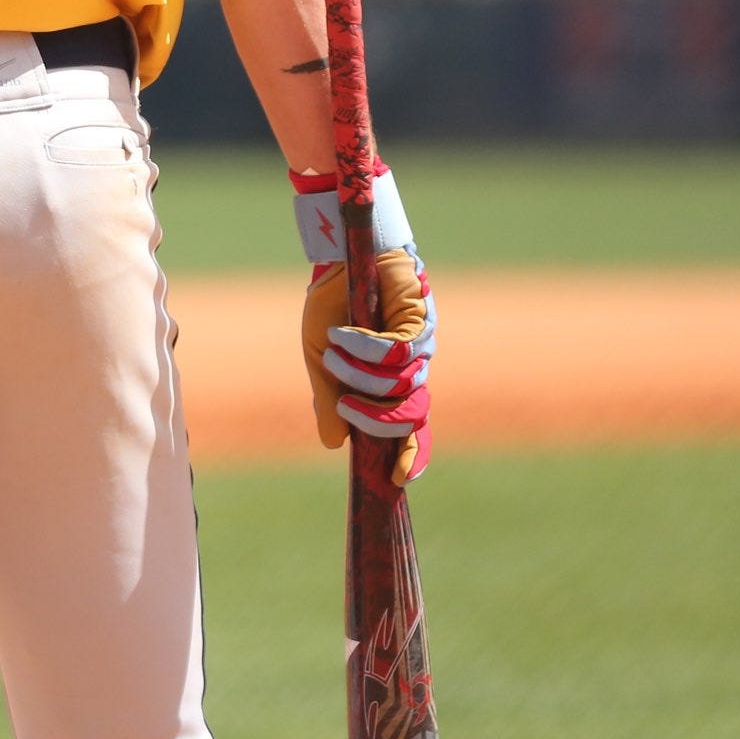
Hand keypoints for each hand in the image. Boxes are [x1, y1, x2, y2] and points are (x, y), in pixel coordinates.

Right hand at [301, 250, 434, 484]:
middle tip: (345, 408)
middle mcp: (412, 370)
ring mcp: (419, 346)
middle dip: (376, 420)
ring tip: (333, 351)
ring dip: (359, 375)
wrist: (338, 258)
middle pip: (412, 414)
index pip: (411, 428)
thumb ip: (328, 400)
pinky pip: (395, 351)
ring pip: (399, 383)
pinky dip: (363, 347)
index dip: (412, 455)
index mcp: (391, 384)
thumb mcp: (320, 359)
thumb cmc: (332, 307)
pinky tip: (342, 334)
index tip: (399, 480)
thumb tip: (335, 445)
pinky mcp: (419, 319)